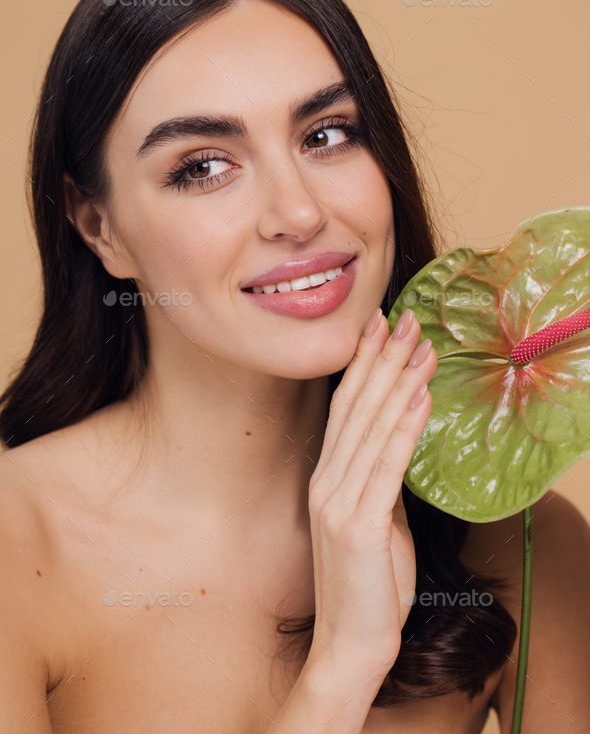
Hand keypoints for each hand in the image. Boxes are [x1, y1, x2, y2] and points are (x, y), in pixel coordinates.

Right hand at [306, 307, 436, 682]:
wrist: (350, 644)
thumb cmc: (368, 586)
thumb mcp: (375, 522)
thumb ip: (380, 483)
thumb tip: (399, 447)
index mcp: (327, 478)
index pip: (345, 409)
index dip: (363, 365)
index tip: (381, 327)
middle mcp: (326, 482)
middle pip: (356, 408)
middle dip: (384, 359)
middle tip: (407, 320)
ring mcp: (338, 503)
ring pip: (371, 428)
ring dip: (399, 382)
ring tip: (422, 346)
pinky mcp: (358, 526)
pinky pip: (386, 466)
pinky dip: (404, 427)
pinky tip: (420, 396)